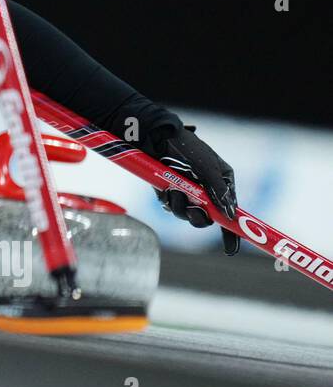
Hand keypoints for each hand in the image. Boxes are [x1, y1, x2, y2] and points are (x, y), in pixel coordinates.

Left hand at [149, 123, 239, 254]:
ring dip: (181, 206)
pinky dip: (170, 201)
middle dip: (198, 217)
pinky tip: (166, 188)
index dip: (232, 232)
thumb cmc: (186, 148)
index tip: (230, 249)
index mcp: (222, 182)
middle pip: (207, 218)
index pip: (231, 211)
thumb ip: (218, 191)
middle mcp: (207, 189)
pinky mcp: (170, 191)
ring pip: (187, 214)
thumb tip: (230, 215)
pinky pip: (172, 206)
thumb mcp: (207, 167)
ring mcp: (188, 191)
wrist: (155, 137)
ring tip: (174, 189)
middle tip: (193, 210)